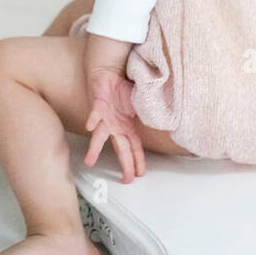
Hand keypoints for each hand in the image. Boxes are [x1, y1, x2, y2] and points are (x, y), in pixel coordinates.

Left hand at [83, 67, 145, 182]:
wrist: (109, 73)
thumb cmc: (123, 89)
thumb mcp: (140, 103)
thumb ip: (147, 112)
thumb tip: (165, 119)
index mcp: (127, 127)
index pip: (134, 147)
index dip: (137, 161)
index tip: (140, 175)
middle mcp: (115, 126)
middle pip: (121, 148)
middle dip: (125, 164)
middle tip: (126, 180)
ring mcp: (105, 118)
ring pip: (99, 137)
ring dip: (95, 149)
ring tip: (89, 162)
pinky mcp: (97, 106)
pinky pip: (95, 114)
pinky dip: (92, 119)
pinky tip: (89, 126)